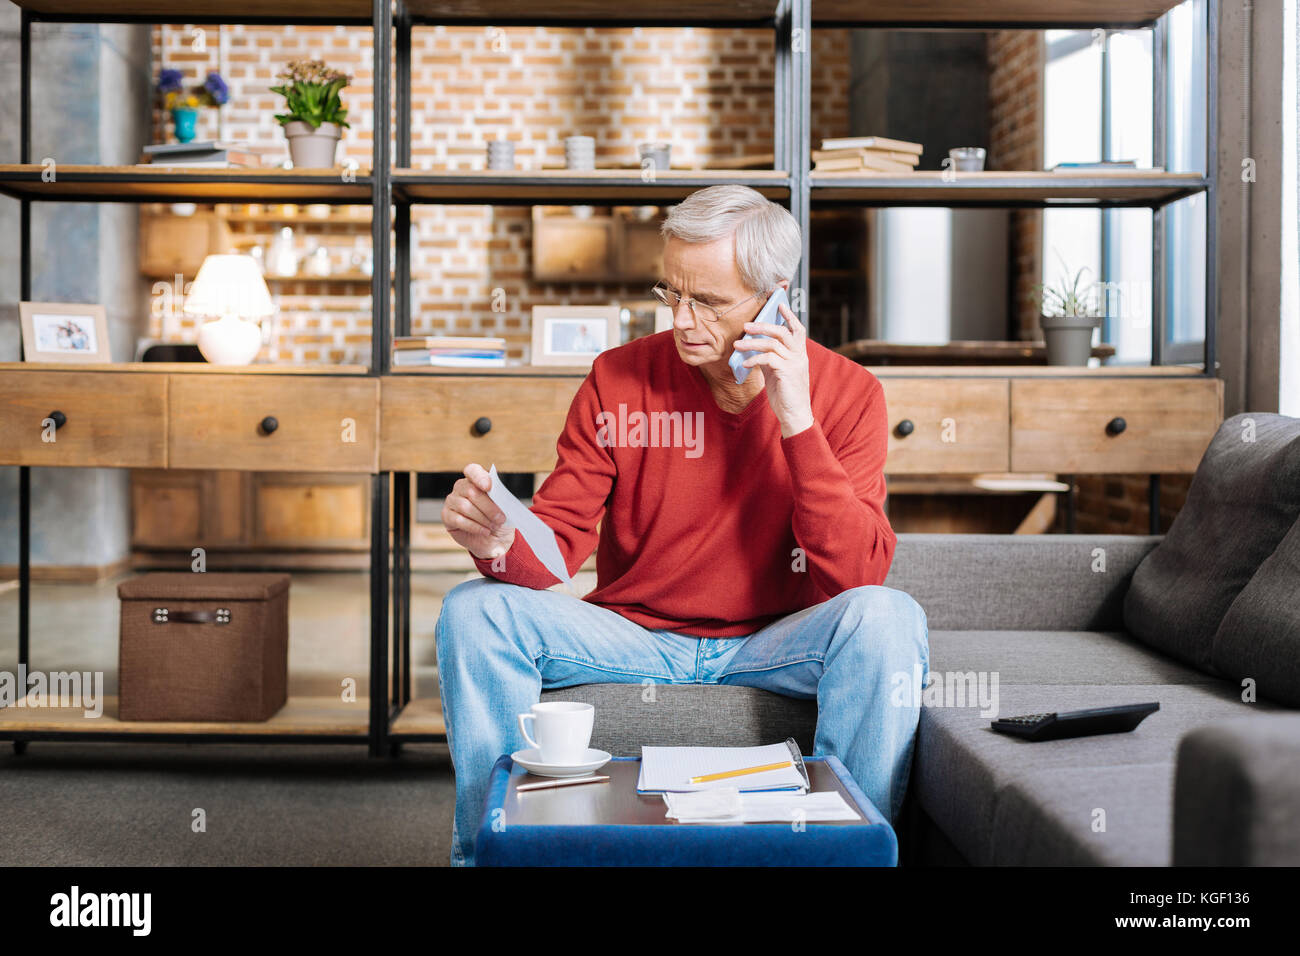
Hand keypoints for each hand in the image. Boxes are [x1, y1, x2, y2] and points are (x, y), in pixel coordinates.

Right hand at [442, 463, 515, 559]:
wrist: (495, 538)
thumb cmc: (499, 518)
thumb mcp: (504, 507)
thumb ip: (499, 498)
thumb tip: (497, 497)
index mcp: (476, 480)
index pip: (472, 470)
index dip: (479, 477)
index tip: (488, 487)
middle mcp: (461, 487)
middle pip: (471, 492)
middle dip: (488, 507)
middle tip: (500, 518)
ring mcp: (452, 501)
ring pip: (465, 507)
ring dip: (482, 518)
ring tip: (493, 526)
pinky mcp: (446, 516)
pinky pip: (459, 520)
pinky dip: (474, 527)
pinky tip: (484, 531)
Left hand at [735, 301, 813, 437]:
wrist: (794, 415)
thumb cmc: (785, 395)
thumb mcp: (777, 373)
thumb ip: (769, 359)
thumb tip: (753, 348)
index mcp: (799, 354)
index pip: (798, 329)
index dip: (790, 316)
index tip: (779, 304)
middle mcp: (799, 356)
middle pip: (783, 332)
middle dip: (764, 325)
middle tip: (746, 325)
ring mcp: (795, 364)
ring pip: (773, 344)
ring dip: (753, 342)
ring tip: (737, 344)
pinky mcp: (787, 373)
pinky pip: (768, 359)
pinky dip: (754, 359)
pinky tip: (744, 363)